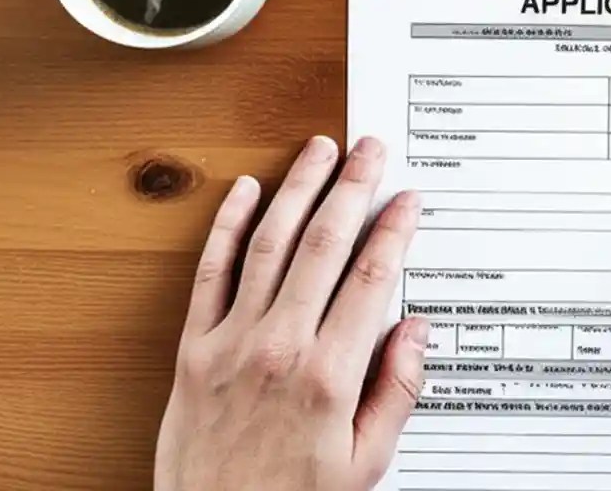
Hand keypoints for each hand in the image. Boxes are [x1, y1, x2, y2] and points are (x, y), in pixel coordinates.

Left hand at [155, 136, 425, 490]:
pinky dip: (226, 227)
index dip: (393, 230)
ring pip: (270, 244)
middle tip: (369, 150)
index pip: (371, 279)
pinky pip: (211, 273)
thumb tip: (416, 333)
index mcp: (330, 375)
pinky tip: (246, 192)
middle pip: (324, 245)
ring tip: (318, 151)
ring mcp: (232, 341)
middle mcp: (281, 347)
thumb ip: (396, 392)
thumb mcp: (365, 463)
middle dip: (351, 188)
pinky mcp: (194, 348)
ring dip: (297, 190)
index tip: (407, 200)